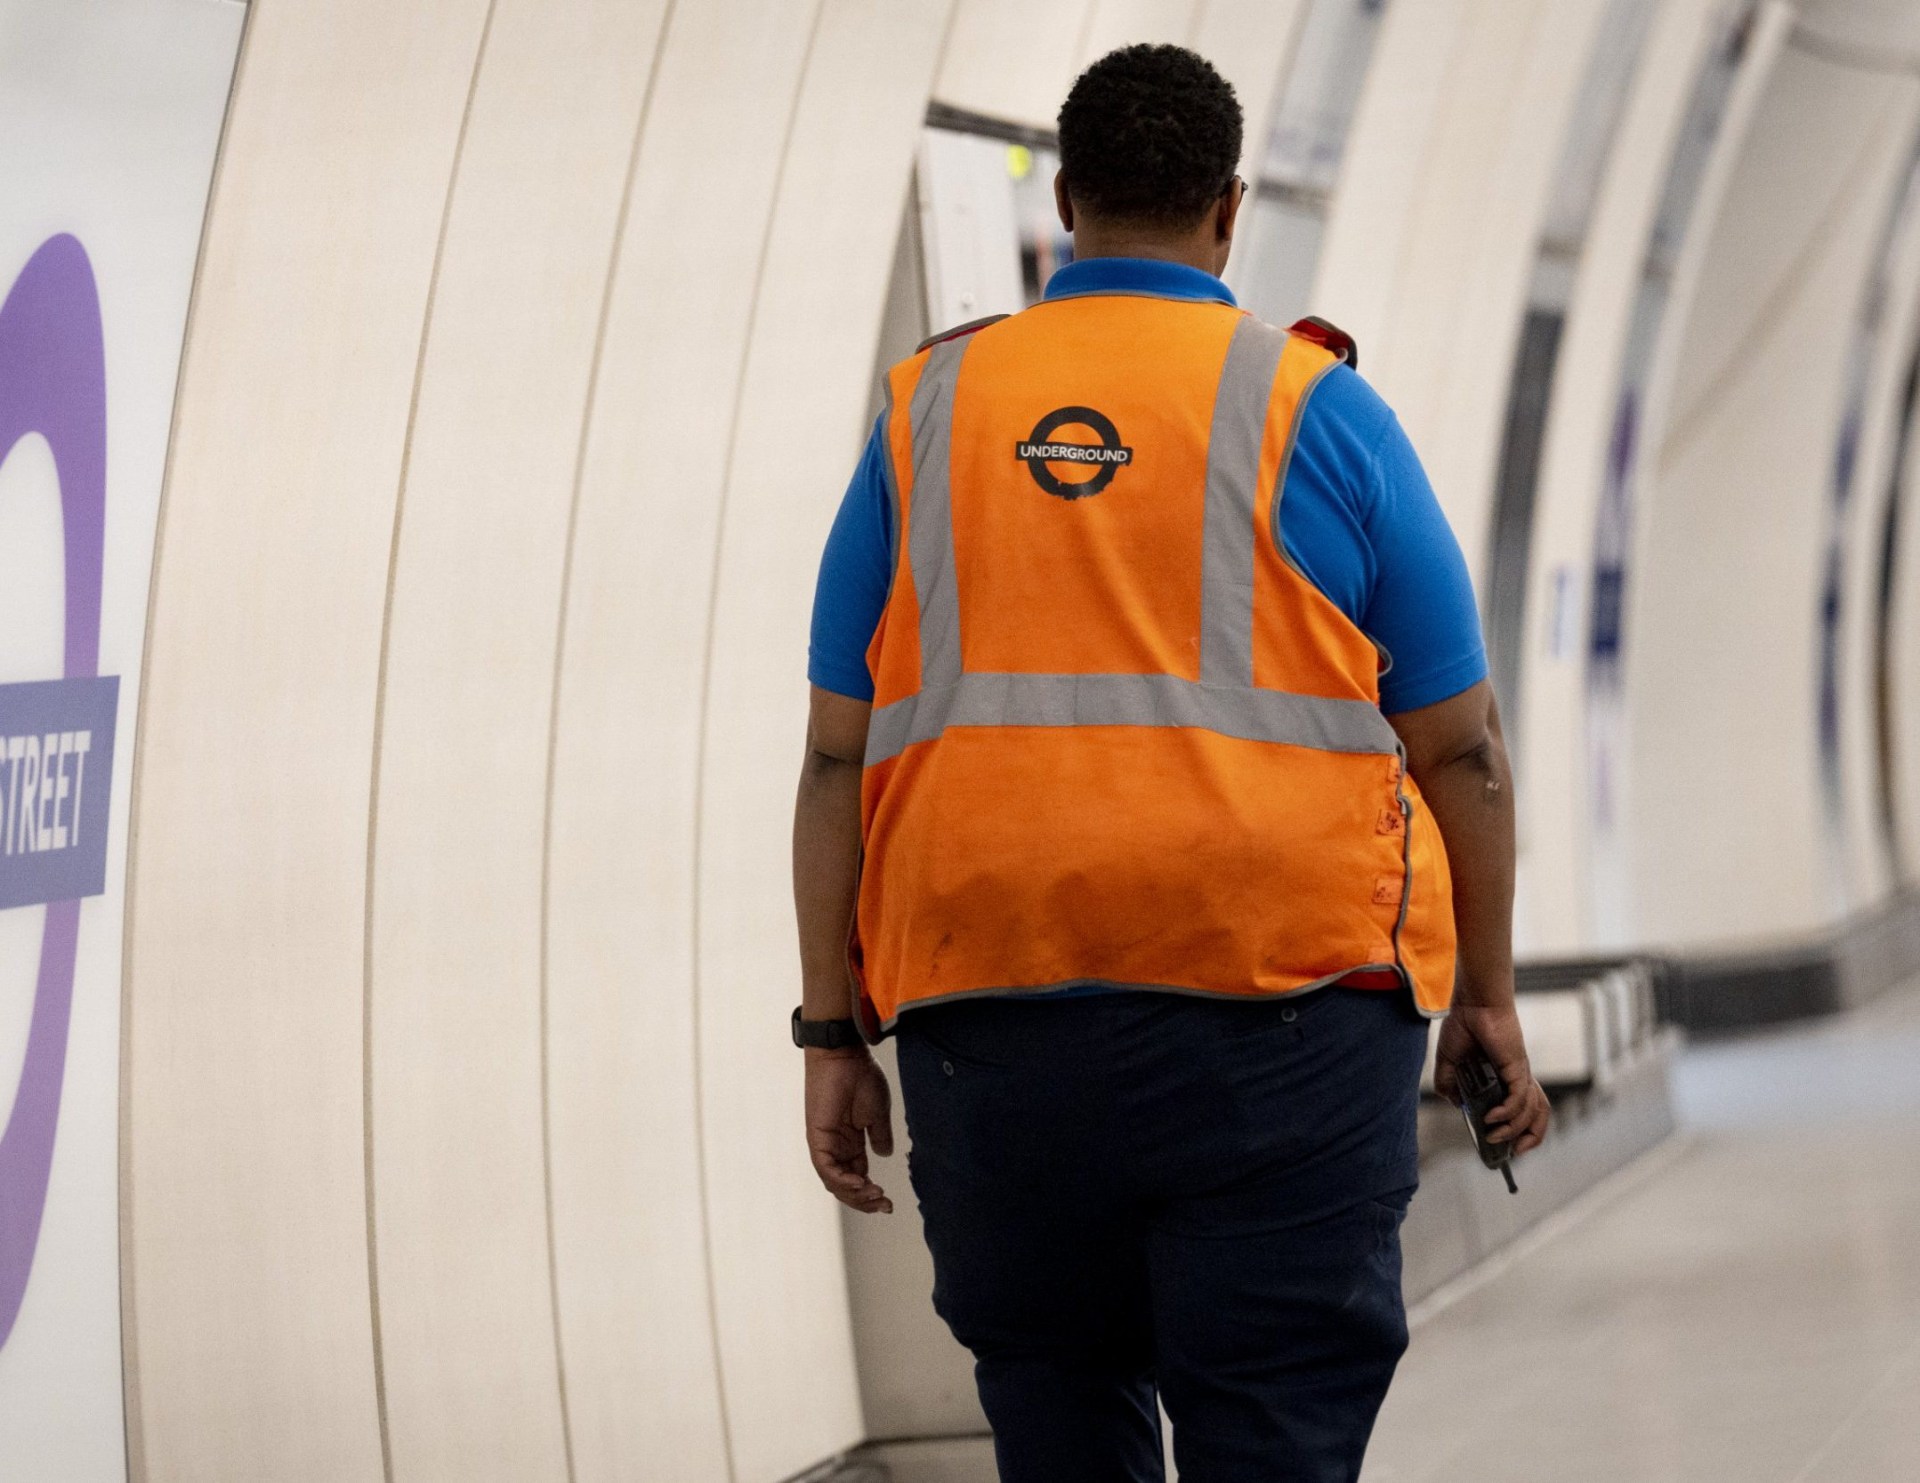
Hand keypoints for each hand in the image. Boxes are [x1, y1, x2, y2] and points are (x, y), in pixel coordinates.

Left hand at [804, 1045, 895, 1213]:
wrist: (844, 1055)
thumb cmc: (861, 1076)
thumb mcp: (877, 1112)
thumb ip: (880, 1135)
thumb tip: (885, 1155)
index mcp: (850, 1141)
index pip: (858, 1177)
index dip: (871, 1194)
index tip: (889, 1202)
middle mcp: (836, 1146)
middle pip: (846, 1185)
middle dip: (864, 1200)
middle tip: (884, 1206)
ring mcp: (825, 1143)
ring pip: (835, 1182)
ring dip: (855, 1194)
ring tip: (875, 1196)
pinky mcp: (817, 1138)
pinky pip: (826, 1168)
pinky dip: (841, 1180)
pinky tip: (860, 1184)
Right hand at [1434, 1002, 1549, 1155]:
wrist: (1472, 1002)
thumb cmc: (1463, 1025)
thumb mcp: (1448, 1060)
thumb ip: (1448, 1082)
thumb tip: (1455, 1104)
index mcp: (1504, 1077)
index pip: (1522, 1108)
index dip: (1518, 1129)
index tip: (1501, 1144)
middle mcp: (1517, 1078)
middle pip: (1539, 1114)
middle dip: (1531, 1138)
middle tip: (1512, 1153)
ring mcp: (1519, 1074)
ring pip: (1531, 1112)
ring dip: (1515, 1131)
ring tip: (1496, 1138)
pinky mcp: (1518, 1069)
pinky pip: (1519, 1099)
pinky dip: (1508, 1114)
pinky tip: (1492, 1118)